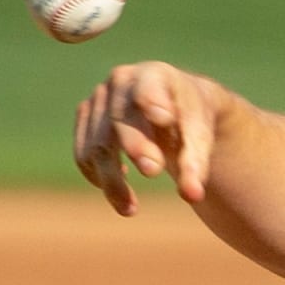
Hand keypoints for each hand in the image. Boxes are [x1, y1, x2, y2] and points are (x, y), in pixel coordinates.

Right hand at [73, 61, 226, 215]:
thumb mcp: (200, 137)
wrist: (174, 106)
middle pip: (122, 120)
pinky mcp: (86, 119)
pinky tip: (120, 194)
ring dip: (112, 180)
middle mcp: (122, 81)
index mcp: (156, 75)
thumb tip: (192, 196)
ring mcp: (99, 99)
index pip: (149, 87)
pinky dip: (97, 176)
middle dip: (137, 147)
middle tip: (154, 171)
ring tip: (131, 209)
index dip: (153, 100)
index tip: (164, 117)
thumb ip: (196, 164)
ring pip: (98, 144)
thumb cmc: (191, 120)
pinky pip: (84, 153)